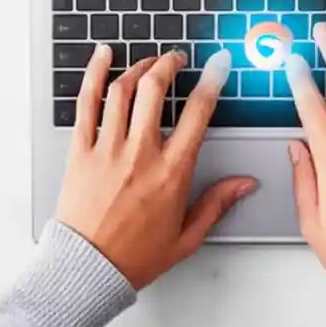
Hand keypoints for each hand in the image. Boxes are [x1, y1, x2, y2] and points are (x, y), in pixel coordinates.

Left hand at [55, 45, 254, 289]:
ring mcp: (108, 149)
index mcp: (172, 172)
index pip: (198, 112)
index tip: (218, 64)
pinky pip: (86, 103)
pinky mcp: (80, 151)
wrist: (86, 270)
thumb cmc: (134, 257)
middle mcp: (140, 153)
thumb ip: (217, 204)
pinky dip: (94, 74)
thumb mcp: (187, 236)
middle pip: (156, 89)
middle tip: (176, 59)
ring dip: (139, 67)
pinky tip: (103, 56)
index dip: (212, 80)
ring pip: (123, 90)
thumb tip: (245, 184)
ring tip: (148, 61)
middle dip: (169, 64)